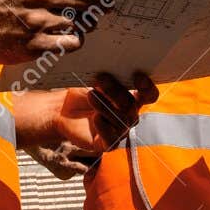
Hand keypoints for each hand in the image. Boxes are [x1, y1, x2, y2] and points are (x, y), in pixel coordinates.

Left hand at [29, 73, 156, 178]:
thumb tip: (111, 66)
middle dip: (117, 92)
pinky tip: (96, 117)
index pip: (149, 95)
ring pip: (122, 122)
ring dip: (107, 107)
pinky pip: (112, 140)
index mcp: (131, 97)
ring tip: (92, 95)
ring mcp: (118, 130)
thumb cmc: (81, 91)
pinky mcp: (106, 143)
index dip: (147, 87)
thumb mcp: (94, 80)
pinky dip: (105, 127)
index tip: (138, 76)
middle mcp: (128, 115)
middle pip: (132, 107)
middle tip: (101, 79)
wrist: (61, 108)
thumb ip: (107, 76)